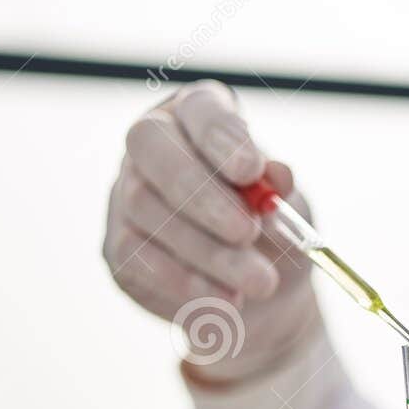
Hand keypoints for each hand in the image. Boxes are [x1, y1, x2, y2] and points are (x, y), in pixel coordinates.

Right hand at [103, 79, 320, 384]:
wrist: (258, 292)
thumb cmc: (273, 233)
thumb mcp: (291, 211)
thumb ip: (282, 193)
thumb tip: (278, 172)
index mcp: (199, 117)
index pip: (200, 109)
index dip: (222, 137)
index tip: (252, 170)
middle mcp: (153, 144)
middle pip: (153, 147)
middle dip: (202, 193)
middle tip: (247, 231)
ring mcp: (125, 193)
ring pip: (146, 208)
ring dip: (207, 250)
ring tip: (259, 281)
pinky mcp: (117, 246)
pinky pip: (137, 257)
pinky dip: (186, 281)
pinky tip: (227, 300)